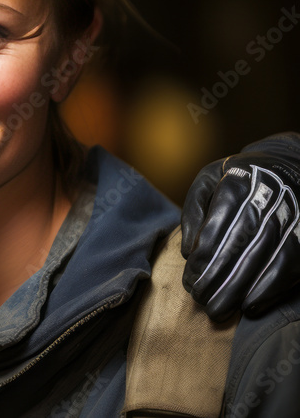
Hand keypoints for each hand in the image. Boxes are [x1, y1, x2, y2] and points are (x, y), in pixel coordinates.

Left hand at [181, 133, 299, 320]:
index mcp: (238, 183)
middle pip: (241, 244)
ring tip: (220, 309)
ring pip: (266, 257)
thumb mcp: (208, 180)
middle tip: (201, 300)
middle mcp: (268, 198)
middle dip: (219, 277)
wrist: (286, 166)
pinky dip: (270, 289)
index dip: (203, 257)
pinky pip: (290, 266)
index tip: (189, 279)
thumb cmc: (238, 177)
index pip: (217, 226)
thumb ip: (193, 211)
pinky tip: (251, 306)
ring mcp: (292, 216)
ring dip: (241, 288)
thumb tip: (187, 251)